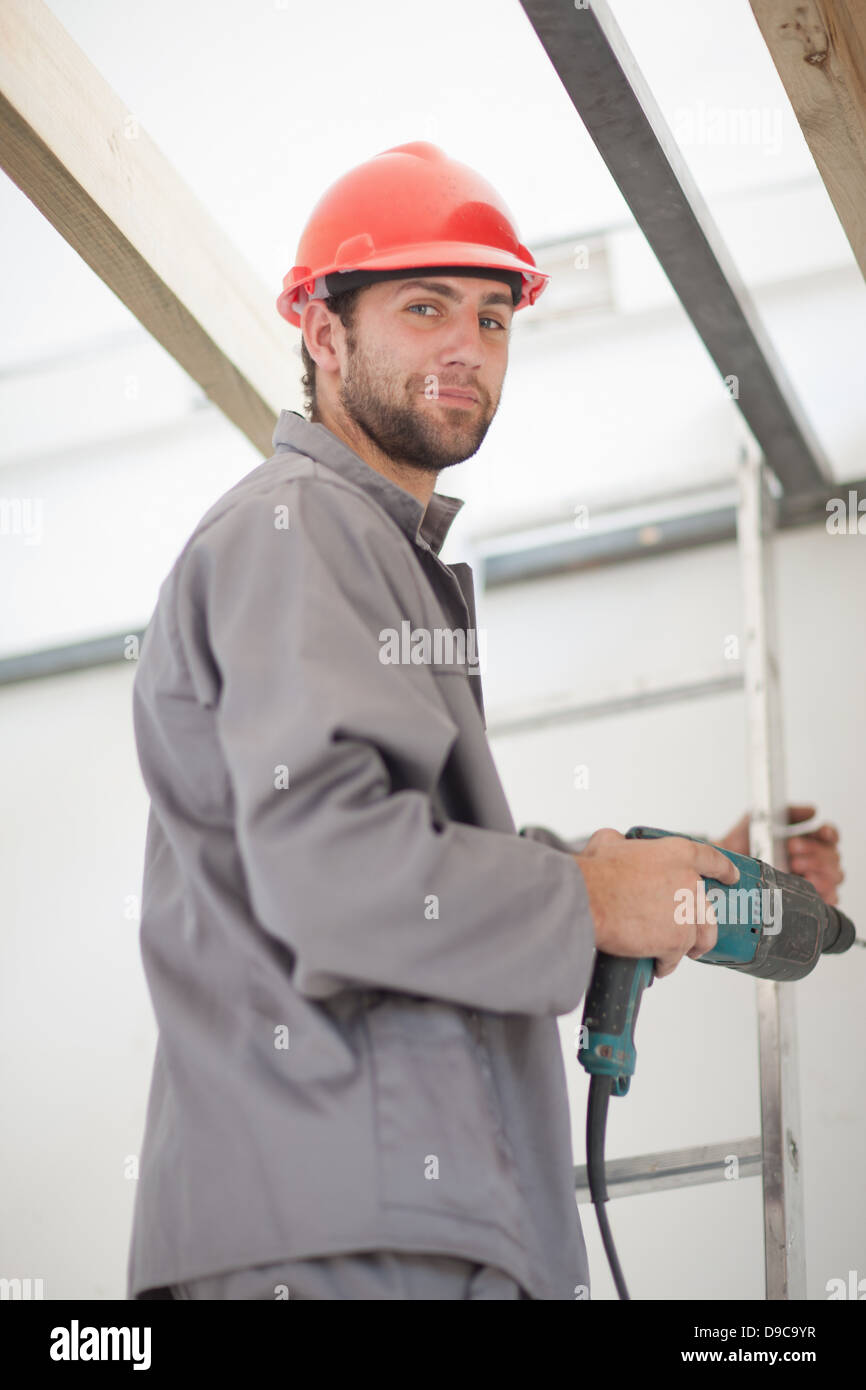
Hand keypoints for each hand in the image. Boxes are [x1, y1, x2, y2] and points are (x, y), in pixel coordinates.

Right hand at [576, 828, 739, 979]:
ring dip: (687, 948)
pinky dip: (664, 964)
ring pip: (699, 938)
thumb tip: (617, 844)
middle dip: (701, 924)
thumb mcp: (609, 842)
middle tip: (689, 933)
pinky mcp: (677, 941)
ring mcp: (686, 914)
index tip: (731, 878)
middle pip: (708, 910)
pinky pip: (675, 959)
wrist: (587, 900)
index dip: (724, 871)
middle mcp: (690, 883)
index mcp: (678, 854)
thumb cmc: (596, 872)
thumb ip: (623, 843)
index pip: (712, 860)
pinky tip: (654, 965)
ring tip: (673, 954)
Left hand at [717, 803, 844, 906]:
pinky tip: (807, 882)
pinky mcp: (806, 901)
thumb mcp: (761, 818)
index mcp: (806, 841)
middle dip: (815, 851)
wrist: (722, 863)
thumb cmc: (742, 842)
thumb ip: (789, 812)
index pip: (829, 837)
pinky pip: (830, 898)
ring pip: (834, 876)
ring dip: (818, 868)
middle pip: (832, 857)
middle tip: (792, 848)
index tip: (821, 831)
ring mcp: (810, 881)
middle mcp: (812, 861)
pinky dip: (824, 890)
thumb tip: (813, 811)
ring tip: (795, 864)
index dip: (829, 834)